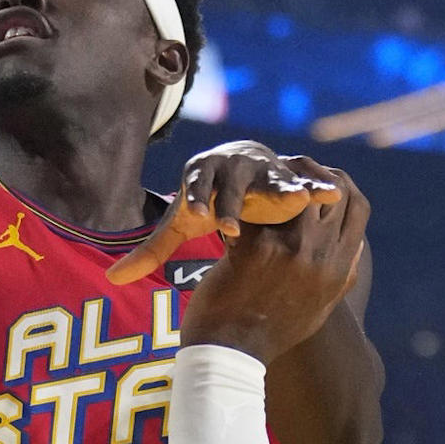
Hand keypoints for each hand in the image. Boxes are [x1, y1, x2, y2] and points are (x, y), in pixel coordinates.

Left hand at [115, 143, 351, 290]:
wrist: (240, 165)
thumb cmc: (208, 202)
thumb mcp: (182, 223)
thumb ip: (152, 249)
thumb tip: (112, 278)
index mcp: (202, 174)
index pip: (197, 185)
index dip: (197, 199)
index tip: (197, 216)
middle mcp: (232, 167)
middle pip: (231, 182)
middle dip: (232, 201)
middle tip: (230, 225)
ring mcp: (263, 169)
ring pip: (271, 178)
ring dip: (284, 188)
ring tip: (298, 200)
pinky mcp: (289, 175)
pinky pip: (304, 178)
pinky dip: (315, 184)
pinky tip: (332, 193)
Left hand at [174, 169, 370, 368]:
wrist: (232, 356)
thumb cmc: (271, 335)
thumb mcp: (319, 309)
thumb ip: (340, 277)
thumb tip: (356, 249)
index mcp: (340, 270)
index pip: (358, 207)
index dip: (341, 184)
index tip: (321, 178)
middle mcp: (322, 257)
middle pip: (334, 190)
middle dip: (314, 170)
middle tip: (291, 165)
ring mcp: (291, 251)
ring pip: (299, 190)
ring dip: (283, 175)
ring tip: (265, 170)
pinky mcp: (256, 249)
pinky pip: (257, 204)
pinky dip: (248, 194)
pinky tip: (236, 191)